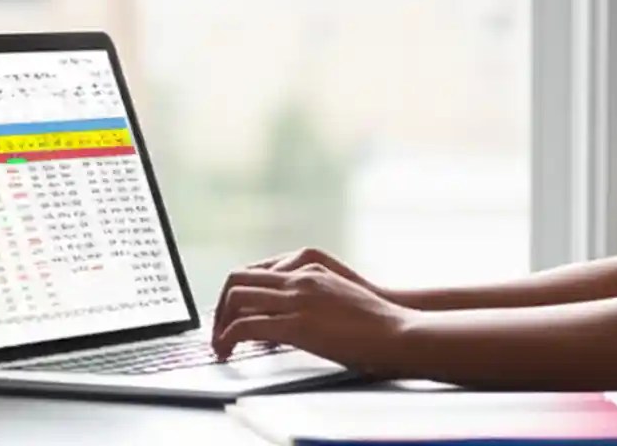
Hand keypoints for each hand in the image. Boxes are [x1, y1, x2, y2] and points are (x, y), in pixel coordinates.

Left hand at [211, 247, 388, 337]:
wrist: (398, 328)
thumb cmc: (375, 318)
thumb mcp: (338, 294)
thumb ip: (312, 295)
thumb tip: (291, 315)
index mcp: (308, 266)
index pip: (256, 270)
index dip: (237, 292)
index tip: (231, 312)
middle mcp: (298, 277)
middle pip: (239, 279)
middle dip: (221, 306)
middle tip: (218, 330)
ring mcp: (297, 299)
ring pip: (237, 299)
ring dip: (220, 323)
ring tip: (220, 345)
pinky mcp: (297, 325)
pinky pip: (248, 327)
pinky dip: (229, 338)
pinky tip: (228, 349)